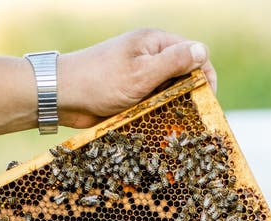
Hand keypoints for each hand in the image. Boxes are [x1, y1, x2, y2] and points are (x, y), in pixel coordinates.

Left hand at [58, 29, 216, 128]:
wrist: (63, 96)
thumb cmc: (100, 81)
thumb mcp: (141, 73)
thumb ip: (173, 63)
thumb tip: (202, 51)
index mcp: (155, 43)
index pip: (194, 53)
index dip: (205, 75)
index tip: (207, 100)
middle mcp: (150, 57)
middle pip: (184, 74)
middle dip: (191, 95)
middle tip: (194, 119)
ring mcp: (141, 77)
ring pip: (170, 92)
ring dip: (175, 108)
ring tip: (179, 127)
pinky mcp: (133, 96)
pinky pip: (155, 105)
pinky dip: (160, 115)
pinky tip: (163, 128)